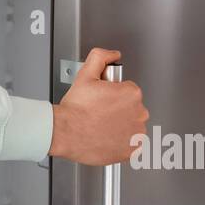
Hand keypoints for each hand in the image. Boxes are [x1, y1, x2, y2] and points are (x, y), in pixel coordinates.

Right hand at [49, 48, 148, 165]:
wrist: (66, 132)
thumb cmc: (75, 109)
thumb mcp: (85, 74)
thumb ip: (100, 57)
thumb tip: (112, 54)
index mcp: (131, 94)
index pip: (128, 91)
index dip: (113, 94)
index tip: (102, 100)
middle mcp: (138, 113)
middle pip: (132, 108)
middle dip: (118, 109)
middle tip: (100, 112)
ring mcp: (136, 134)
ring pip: (132, 125)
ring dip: (121, 125)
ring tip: (102, 125)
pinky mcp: (131, 150)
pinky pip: (132, 144)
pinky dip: (122, 142)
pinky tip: (107, 137)